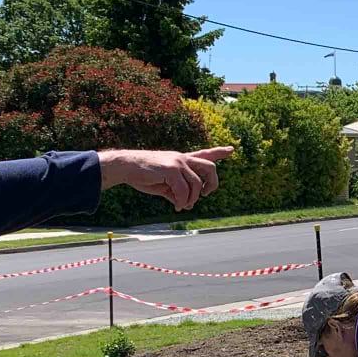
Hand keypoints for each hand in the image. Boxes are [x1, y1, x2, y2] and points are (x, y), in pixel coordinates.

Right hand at [98, 147, 232, 210]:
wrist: (126, 167)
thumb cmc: (142, 175)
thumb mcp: (163, 184)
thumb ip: (175, 192)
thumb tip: (185, 204)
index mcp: (181, 160)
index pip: (204, 154)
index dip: (219, 152)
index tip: (232, 150)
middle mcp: (182, 158)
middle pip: (210, 167)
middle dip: (212, 183)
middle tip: (206, 194)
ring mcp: (177, 162)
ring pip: (197, 183)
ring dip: (192, 199)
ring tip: (183, 206)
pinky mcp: (170, 169)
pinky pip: (183, 190)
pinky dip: (182, 201)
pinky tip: (176, 206)